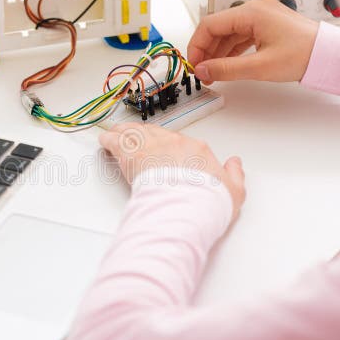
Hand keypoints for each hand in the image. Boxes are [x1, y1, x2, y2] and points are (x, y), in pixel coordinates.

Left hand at [99, 123, 245, 214]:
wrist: (187, 206)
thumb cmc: (207, 202)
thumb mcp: (233, 191)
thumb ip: (234, 175)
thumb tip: (235, 163)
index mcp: (196, 149)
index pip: (180, 142)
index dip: (169, 147)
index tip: (164, 152)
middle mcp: (173, 142)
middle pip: (155, 133)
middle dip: (145, 136)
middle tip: (136, 139)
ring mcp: (151, 145)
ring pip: (134, 133)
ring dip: (125, 133)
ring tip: (117, 135)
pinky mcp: (131, 153)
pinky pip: (116, 140)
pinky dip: (110, 139)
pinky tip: (104, 140)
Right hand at [186, 0, 319, 83]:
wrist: (329, 56)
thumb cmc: (304, 54)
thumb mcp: (260, 66)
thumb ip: (226, 69)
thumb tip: (203, 70)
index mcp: (251, 12)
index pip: (210, 24)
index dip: (197, 45)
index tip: (193, 64)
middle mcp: (255, 9)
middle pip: (218, 27)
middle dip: (206, 50)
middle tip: (202, 71)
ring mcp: (262, 16)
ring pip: (229, 32)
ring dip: (218, 51)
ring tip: (213, 72)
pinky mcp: (268, 25)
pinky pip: (241, 35)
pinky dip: (231, 50)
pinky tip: (227, 64)